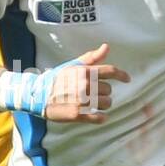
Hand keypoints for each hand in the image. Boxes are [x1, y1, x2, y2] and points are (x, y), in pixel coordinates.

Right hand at [0, 43, 129, 122]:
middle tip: (92, 93)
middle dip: (103, 92)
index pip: (110, 71)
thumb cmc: (56, 79)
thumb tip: (107, 47)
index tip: (127, 79)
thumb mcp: (73, 65)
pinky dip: (100, 117)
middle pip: (109, 90)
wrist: (37, 94)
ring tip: (91, 103)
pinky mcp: (79, 114)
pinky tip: (96, 115)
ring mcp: (82, 100)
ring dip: (102, 104)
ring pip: (107, 104)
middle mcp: (85, 85)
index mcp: (84, 72)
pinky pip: (100, 118)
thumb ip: (91, 58)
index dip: (122, 75)